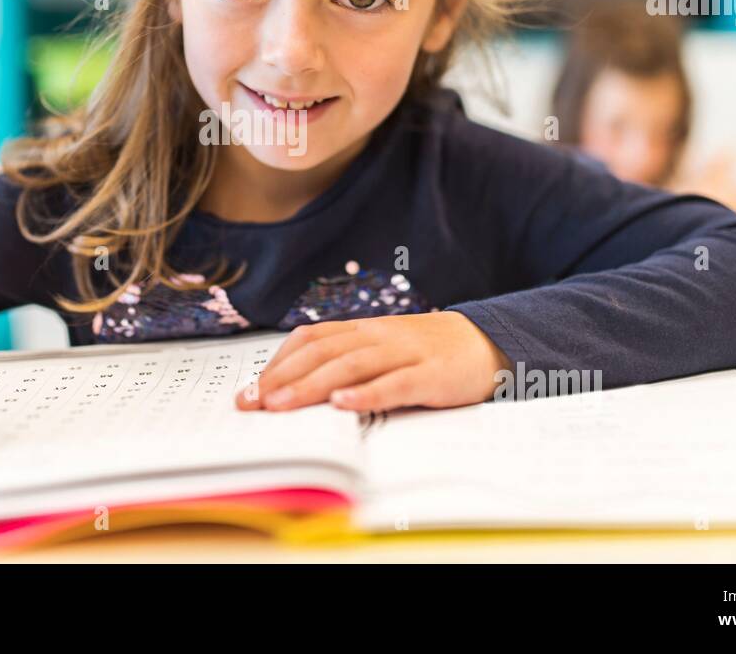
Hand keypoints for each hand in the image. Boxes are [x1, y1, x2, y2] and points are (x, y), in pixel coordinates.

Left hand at [234, 311, 510, 413]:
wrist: (485, 341)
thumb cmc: (423, 353)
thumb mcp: (381, 349)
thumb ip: (345, 361)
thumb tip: (291, 387)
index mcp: (361, 330)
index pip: (310, 340)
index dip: (277, 363)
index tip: (249, 391)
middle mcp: (377, 336)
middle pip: (322, 353)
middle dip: (282, 379)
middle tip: (252, 403)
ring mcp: (404, 354)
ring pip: (351, 366)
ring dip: (311, 386)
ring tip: (281, 406)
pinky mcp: (431, 375)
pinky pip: (395, 384)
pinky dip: (366, 394)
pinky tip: (342, 405)